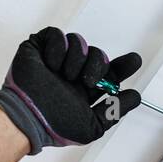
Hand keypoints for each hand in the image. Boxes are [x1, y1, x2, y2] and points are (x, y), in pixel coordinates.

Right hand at [0, 26, 141, 153]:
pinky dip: (58, 50)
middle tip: (88, 81)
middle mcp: (73, 73)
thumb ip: (115, 111)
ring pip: (80, 43)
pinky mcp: (40, 47)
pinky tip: (52, 66)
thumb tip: (134, 97)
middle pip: (98, 55)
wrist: (28, 117)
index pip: (109, 72)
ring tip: (64, 76)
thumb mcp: (93, 126)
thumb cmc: (54, 126)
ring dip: (76, 60)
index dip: (123, 66)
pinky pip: (58, 35)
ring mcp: (57, 60)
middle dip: (98, 66)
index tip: (134, 61)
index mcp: (85, 89)